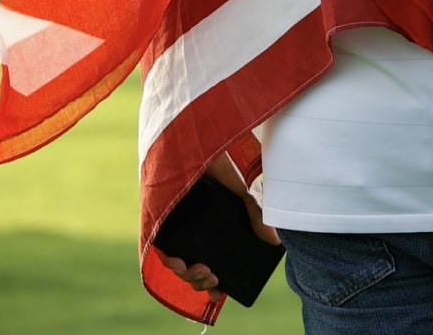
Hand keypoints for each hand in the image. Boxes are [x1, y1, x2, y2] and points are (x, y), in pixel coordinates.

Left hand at [153, 154, 280, 299]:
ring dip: (187, 275)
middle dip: (202, 281)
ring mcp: (174, 227)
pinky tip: (179, 261)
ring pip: (175, 264)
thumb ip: (256, 216)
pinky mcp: (160, 219)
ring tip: (201, 271)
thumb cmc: (219, 162)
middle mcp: (191, 230)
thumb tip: (275, 241)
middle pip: (192, 267)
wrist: (199, 139)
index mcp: (211, 227)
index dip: (214, 282)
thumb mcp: (242, 193)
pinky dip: (167, 260)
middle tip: (213, 278)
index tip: (220, 293)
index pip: (210, 261)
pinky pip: (158, 248)